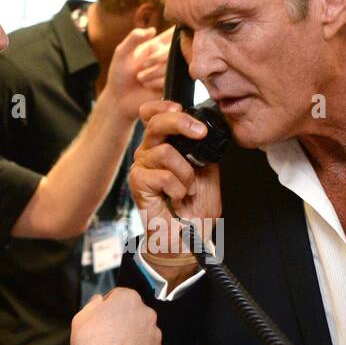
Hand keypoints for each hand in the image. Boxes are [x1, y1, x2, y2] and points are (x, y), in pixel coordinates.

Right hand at [69, 286, 161, 344]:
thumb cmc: (89, 344)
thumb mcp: (82, 316)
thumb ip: (94, 303)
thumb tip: (99, 300)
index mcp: (129, 298)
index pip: (120, 296)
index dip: (108, 308)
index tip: (102, 319)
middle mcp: (146, 313)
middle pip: (134, 314)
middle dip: (124, 322)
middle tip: (108, 336)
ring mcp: (154, 334)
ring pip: (143, 333)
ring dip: (133, 338)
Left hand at [100, 27, 171, 121]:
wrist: (120, 98)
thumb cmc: (119, 73)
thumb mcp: (122, 52)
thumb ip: (134, 38)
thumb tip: (152, 29)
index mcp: (157, 44)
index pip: (173, 33)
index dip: (177, 32)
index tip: (168, 37)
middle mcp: (167, 57)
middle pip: (175, 49)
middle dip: (158, 57)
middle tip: (143, 65)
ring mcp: (170, 72)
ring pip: (172, 66)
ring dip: (152, 72)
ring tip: (140, 78)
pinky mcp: (171, 85)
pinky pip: (169, 79)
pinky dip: (155, 82)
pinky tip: (146, 86)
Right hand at [129, 100, 222, 260]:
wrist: (187, 237)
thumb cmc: (194, 210)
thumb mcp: (208, 172)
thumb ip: (202, 150)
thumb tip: (203, 130)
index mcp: (165, 145)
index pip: (154, 113)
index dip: (166, 107)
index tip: (187, 114)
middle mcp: (150, 152)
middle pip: (156, 122)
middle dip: (181, 123)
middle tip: (199, 134)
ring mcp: (142, 167)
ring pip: (165, 152)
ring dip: (185, 173)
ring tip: (186, 190)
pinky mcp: (137, 184)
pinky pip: (162, 176)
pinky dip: (177, 188)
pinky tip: (176, 198)